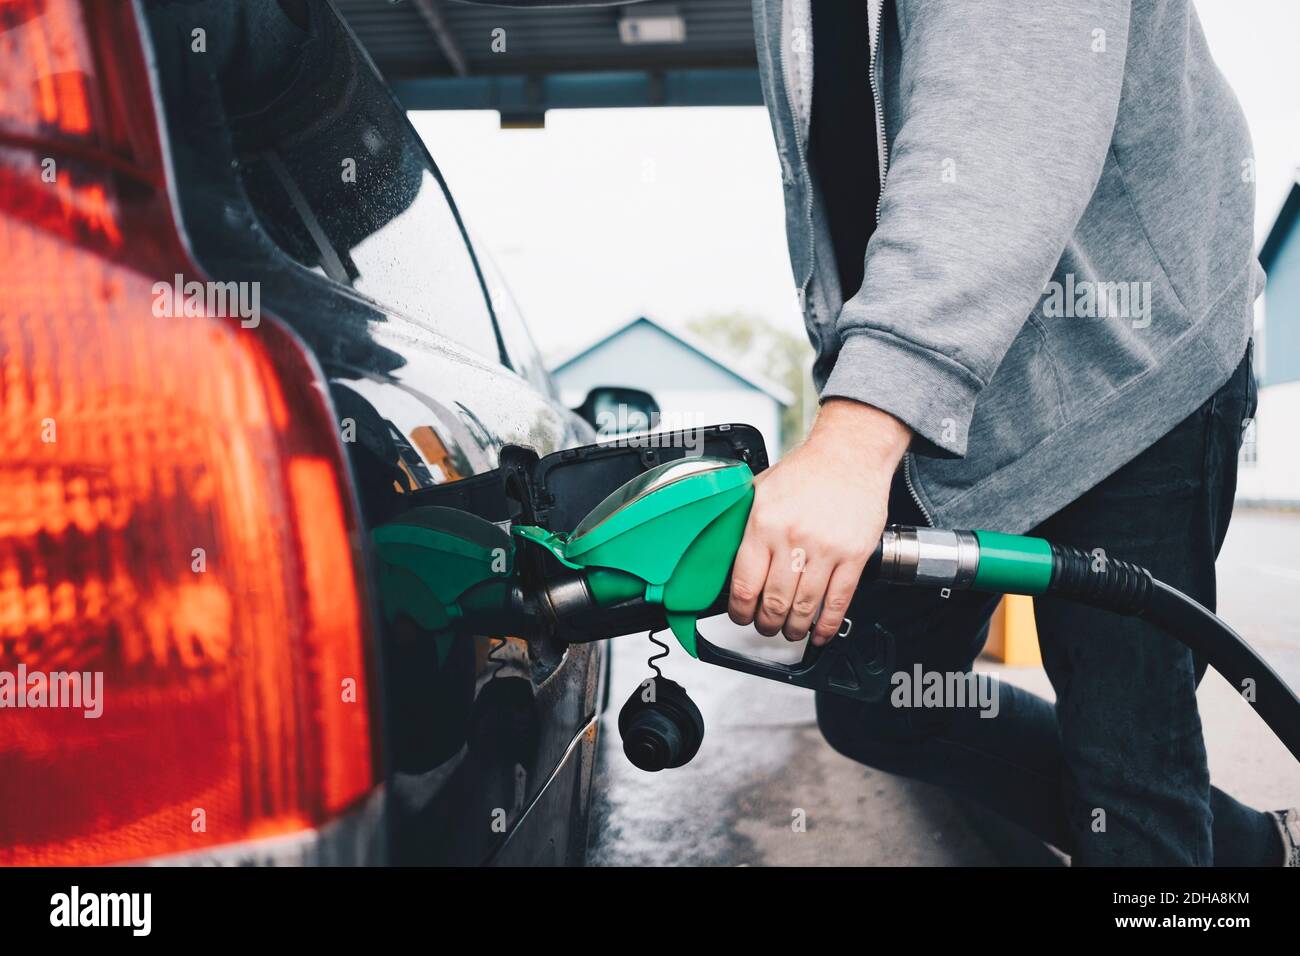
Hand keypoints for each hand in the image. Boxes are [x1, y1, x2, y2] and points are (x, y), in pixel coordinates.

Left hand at [727, 400, 910, 644]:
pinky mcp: (854, 555)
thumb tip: (724, 551)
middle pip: (774, 602)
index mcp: (763, 524)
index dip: (740, 611)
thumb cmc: (806, 471)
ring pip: (804, 607)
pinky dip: (827, 625)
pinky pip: (838, 601)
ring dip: (794, 628)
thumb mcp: (761, 489)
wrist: (850, 454)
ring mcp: (826, 550)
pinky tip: (820, 633)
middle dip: (766, 624)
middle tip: (765, 626)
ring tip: (789, 630)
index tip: (740, 615)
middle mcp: (792, 539)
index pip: (744, 584)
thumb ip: (743, 521)